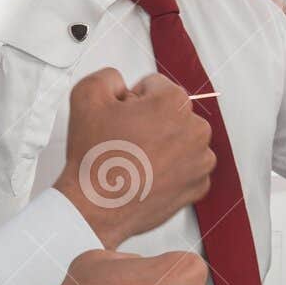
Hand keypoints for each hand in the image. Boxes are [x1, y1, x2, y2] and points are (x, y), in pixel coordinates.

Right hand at [53, 68, 216, 248]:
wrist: (97, 207)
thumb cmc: (96, 160)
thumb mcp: (86, 95)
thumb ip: (108, 76)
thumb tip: (120, 83)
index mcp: (174, 103)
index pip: (154, 86)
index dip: (132, 99)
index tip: (122, 117)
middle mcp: (195, 130)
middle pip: (171, 112)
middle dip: (150, 120)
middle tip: (125, 139)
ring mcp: (199, 160)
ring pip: (180, 138)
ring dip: (162, 144)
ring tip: (135, 158)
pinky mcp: (197, 186)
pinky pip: (186, 166)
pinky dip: (170, 169)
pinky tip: (147, 174)